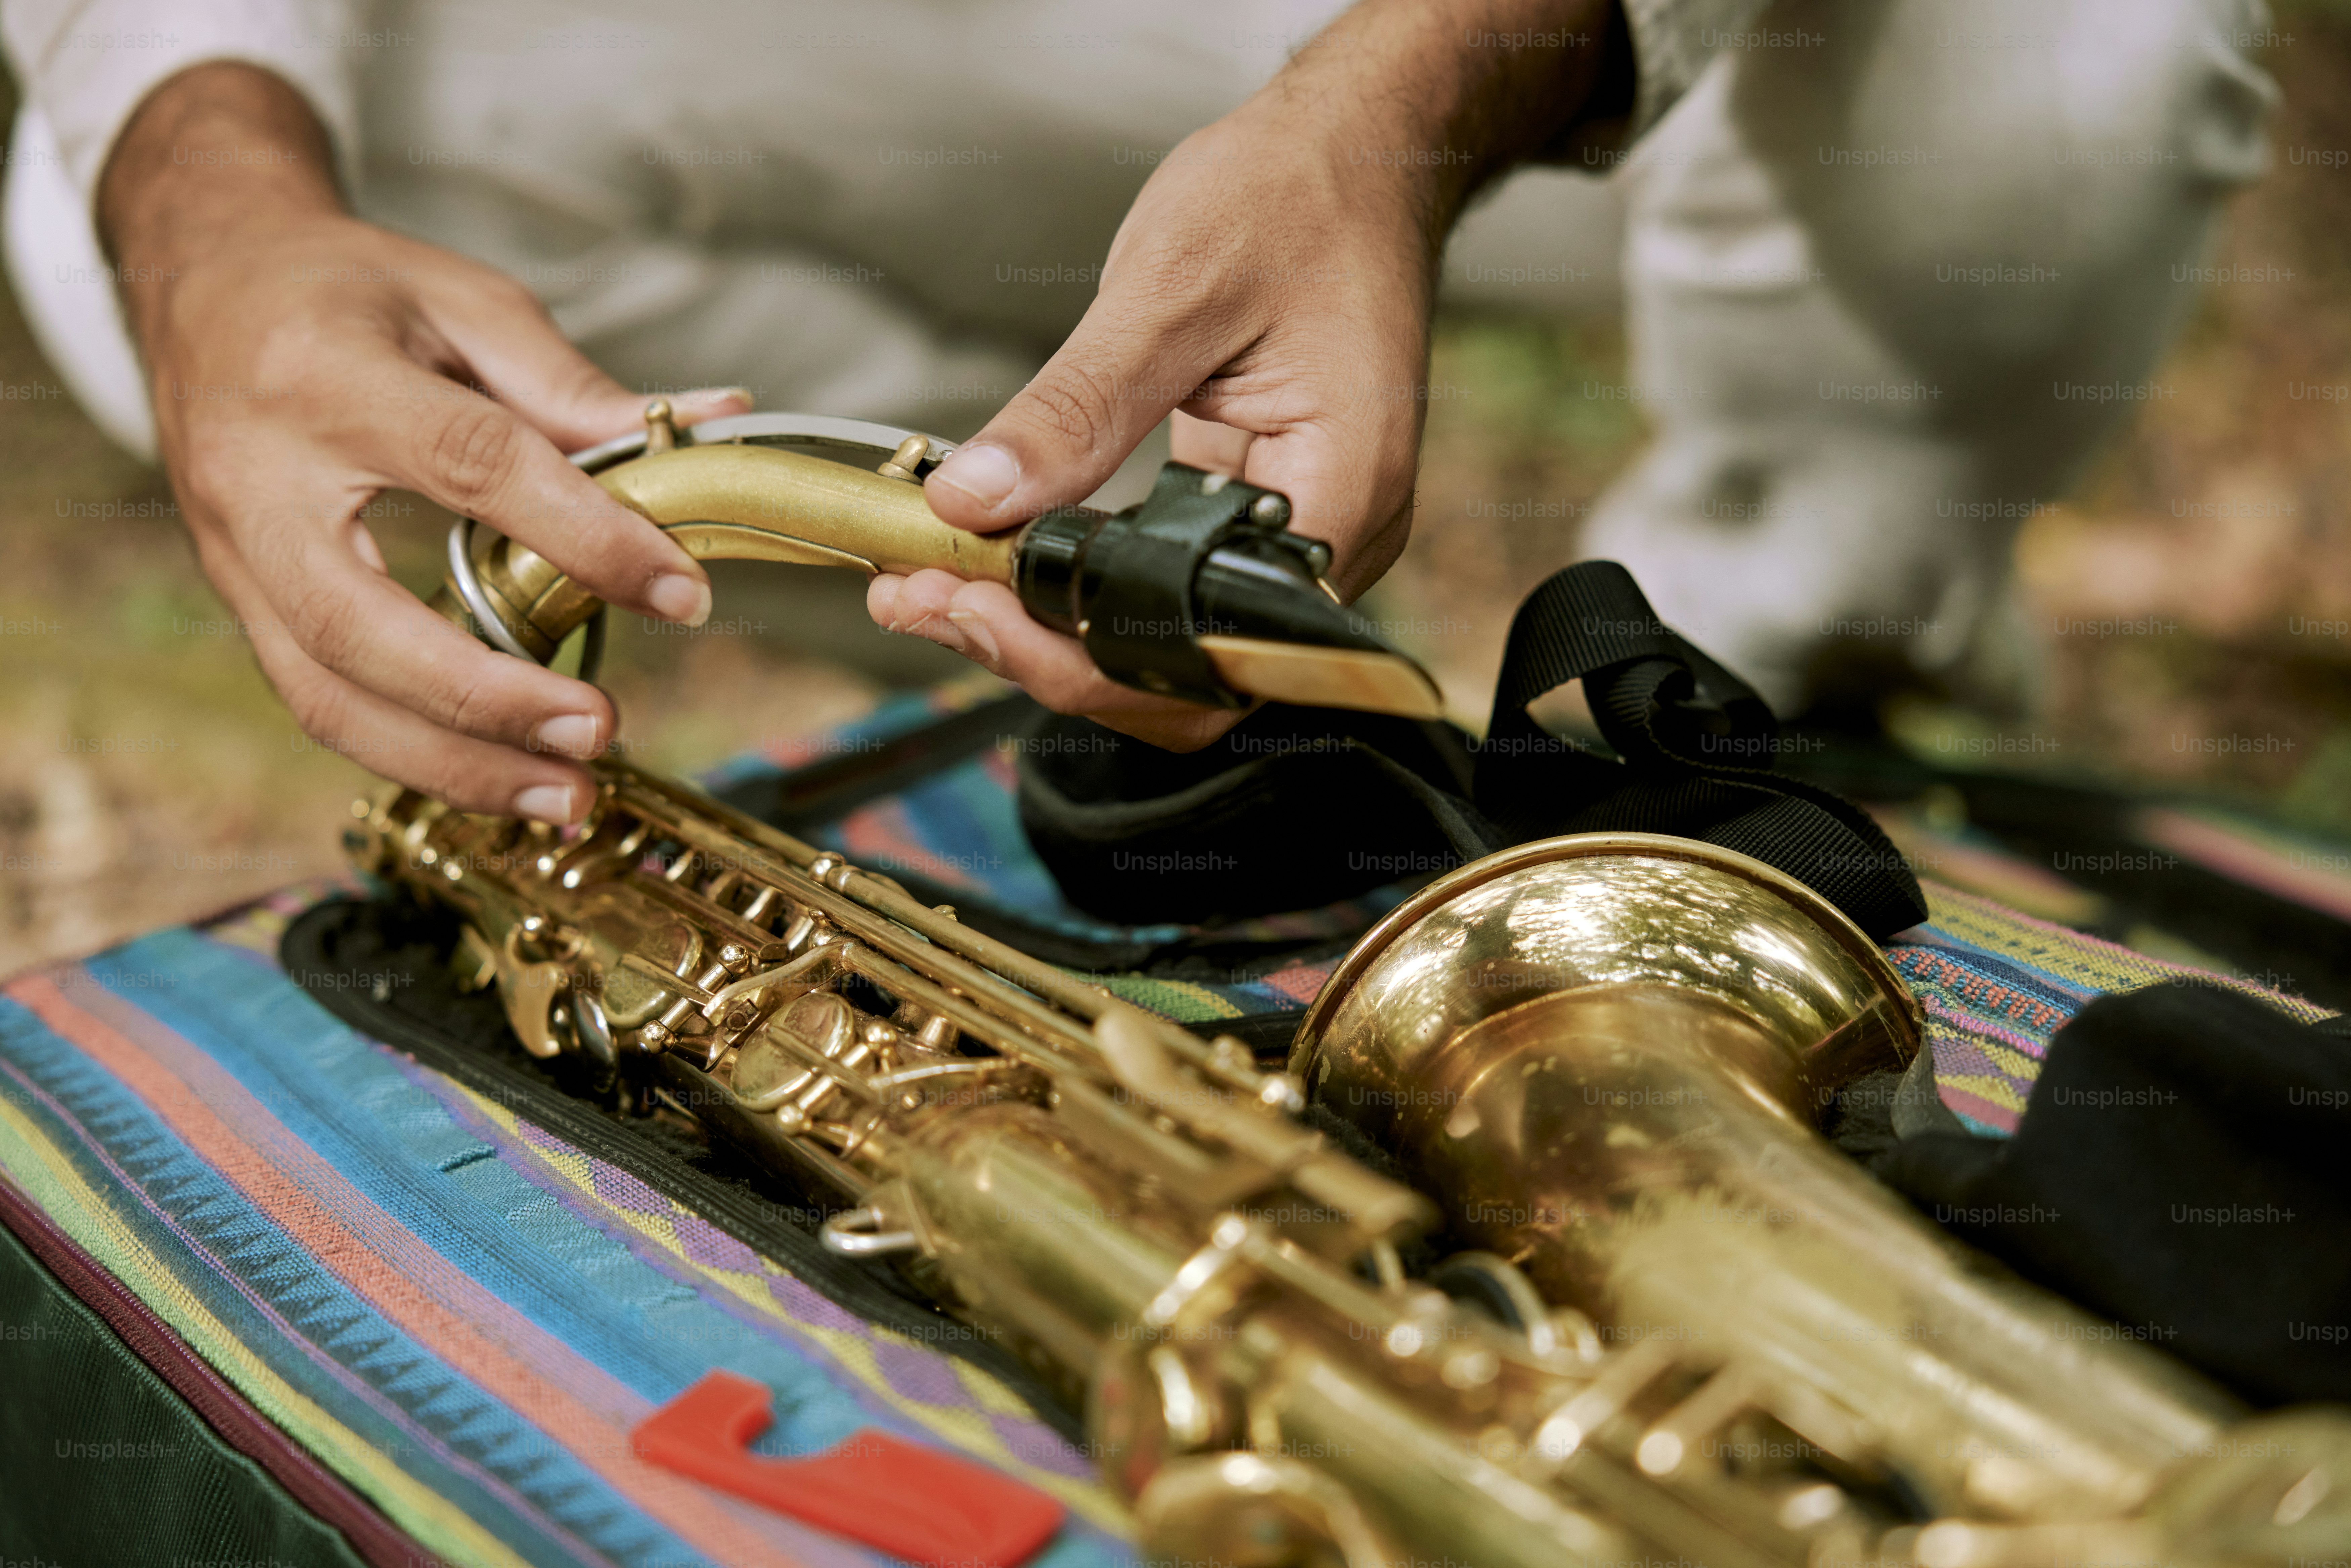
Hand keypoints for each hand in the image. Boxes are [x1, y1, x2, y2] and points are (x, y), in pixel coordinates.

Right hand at [100, 63, 747, 821]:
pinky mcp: (238, 601)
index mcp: (324, 378)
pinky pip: (320, 703)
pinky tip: (501, 780)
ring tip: (566, 797)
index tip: (682, 592)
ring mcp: (234, 554)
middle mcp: (257, 480)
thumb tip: (713, 424)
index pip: (471, 464)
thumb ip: (573, 383)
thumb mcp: (462, 301)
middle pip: (366, 625)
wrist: (205, 279)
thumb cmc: (345, 290)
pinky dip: (413, 757)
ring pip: (331, 697)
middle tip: (599, 734)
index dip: (585, 536)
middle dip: (490, 699)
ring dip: (453, 765)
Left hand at [871, 0, 1618, 749]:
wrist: (1359, 150)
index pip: (1201, 651)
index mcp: (1338, 496)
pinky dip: (1074, 580)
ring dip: (1045, 628)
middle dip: (1043, 657)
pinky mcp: (1248, 512)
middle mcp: (1329, 539)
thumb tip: (974, 500)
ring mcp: (1291, 533)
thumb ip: (1076, 409)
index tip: (966, 602)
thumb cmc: (1297, 198)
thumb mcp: (1171, 290)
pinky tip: (995, 549)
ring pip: (1161, 640)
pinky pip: (1159, 582)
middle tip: (921, 600)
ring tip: (929, 584)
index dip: (1078, 659)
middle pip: (1179, 674)